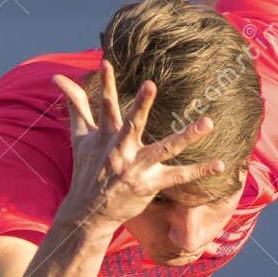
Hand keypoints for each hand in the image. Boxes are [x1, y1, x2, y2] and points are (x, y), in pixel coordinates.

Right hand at [53, 61, 223, 231]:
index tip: (104, 63)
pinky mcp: (149, 185)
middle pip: (132, 124)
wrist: (88, 213)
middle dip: (140, 105)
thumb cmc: (87, 170)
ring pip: (164, 148)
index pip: (104, 106)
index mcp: (105, 137)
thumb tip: (57, 79)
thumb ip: (75, 106)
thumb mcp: (79, 137)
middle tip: (150, 83)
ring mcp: (136, 168)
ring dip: (186, 136)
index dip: (104, 85)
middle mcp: (121, 151)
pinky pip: (178, 177)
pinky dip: (199, 171)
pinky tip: (221, 165)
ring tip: (207, 122)